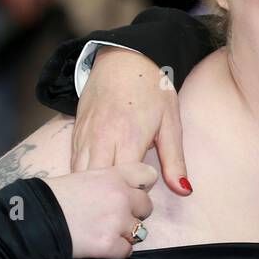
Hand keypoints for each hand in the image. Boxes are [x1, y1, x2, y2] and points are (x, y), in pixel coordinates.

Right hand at [45, 162, 157, 258]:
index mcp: (114, 175)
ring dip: (125, 233)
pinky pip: (126, 250)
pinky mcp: (110, 245)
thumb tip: (120, 189)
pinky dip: (115, 251)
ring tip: (104, 231)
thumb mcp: (82, 177)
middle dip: (134, 213)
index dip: (141, 186)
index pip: (147, 175)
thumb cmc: (52, 196)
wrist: (33, 219)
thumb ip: (107, 182)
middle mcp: (121, 196)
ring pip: (140, 230)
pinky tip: (100, 245)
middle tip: (113, 217)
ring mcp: (117, 222)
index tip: (132, 192)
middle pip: (147, 206)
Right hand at [72, 47, 190, 195]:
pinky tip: (97, 183)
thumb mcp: (170, 123)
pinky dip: (84, 179)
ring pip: (80, 179)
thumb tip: (184, 191)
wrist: (122, 59)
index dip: (136, 195)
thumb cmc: (151, 89)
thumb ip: (175, 160)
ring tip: (112, 193)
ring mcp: (84, 137)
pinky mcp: (75, 135)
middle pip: (97, 185)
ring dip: (94, 191)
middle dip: (111, 199)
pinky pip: (74, 166)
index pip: (125, 184)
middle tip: (127, 199)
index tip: (147, 190)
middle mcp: (101, 139)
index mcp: (127, 137)